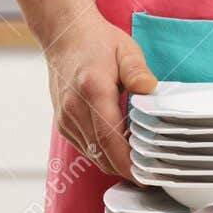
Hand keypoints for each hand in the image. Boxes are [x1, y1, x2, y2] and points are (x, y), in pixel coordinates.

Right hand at [43, 11, 156, 176]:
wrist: (65, 35)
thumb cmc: (96, 42)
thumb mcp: (126, 50)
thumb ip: (138, 72)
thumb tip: (149, 89)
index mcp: (93, 90)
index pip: (109, 138)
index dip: (127, 163)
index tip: (144, 176)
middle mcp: (75, 108)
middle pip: (101, 153)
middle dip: (125, 169)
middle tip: (149, 175)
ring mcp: (65, 117)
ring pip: (92, 154)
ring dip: (114, 162)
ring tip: (137, 162)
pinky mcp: (63, 123)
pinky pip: (85, 148)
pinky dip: (102, 153)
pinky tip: (119, 148)